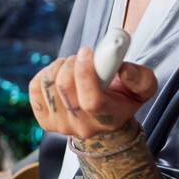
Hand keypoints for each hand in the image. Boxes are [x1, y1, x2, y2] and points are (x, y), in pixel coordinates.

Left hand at [28, 45, 156, 138]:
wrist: (104, 120)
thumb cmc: (122, 99)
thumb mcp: (142, 88)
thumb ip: (140, 78)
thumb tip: (123, 69)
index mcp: (108, 119)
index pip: (91, 100)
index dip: (85, 72)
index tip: (87, 52)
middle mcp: (82, 126)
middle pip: (65, 88)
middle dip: (71, 63)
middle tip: (82, 56)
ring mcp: (60, 125)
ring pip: (48, 85)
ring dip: (59, 66)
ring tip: (72, 64)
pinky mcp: (44, 119)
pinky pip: (36, 88)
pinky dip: (45, 73)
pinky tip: (59, 72)